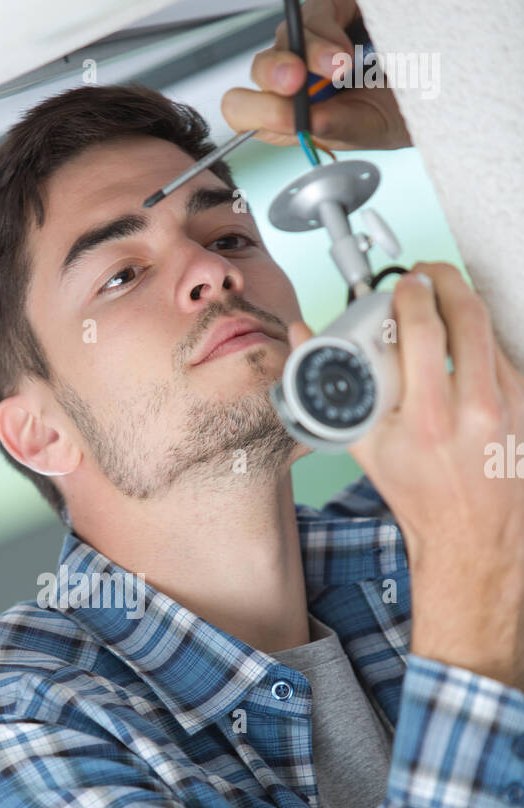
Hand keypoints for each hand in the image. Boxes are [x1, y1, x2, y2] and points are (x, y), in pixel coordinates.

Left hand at [220, 0, 411, 152]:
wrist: (434, 81)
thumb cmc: (395, 109)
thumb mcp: (364, 130)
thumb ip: (330, 128)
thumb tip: (302, 122)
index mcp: (288, 115)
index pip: (244, 112)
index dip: (257, 112)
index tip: (285, 115)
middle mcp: (292, 80)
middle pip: (258, 70)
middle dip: (273, 76)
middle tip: (297, 82)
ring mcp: (307, 45)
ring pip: (283, 39)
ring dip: (309, 53)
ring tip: (341, 66)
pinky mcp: (329, 12)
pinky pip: (311, 14)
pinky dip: (327, 32)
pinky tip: (346, 50)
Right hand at [289, 265, 523, 689]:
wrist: (470, 534)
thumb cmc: (418, 494)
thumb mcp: (366, 446)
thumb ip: (329, 388)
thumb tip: (303, 340)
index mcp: (429, 419)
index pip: (425, 329)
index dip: (413, 293)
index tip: (405, 284)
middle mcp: (476, 410)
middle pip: (468, 313)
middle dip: (446, 279)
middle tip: (428, 273)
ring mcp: (510, 407)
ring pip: (491, 330)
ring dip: (466, 305)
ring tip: (444, 300)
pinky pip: (505, 355)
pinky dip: (483, 341)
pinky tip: (465, 344)